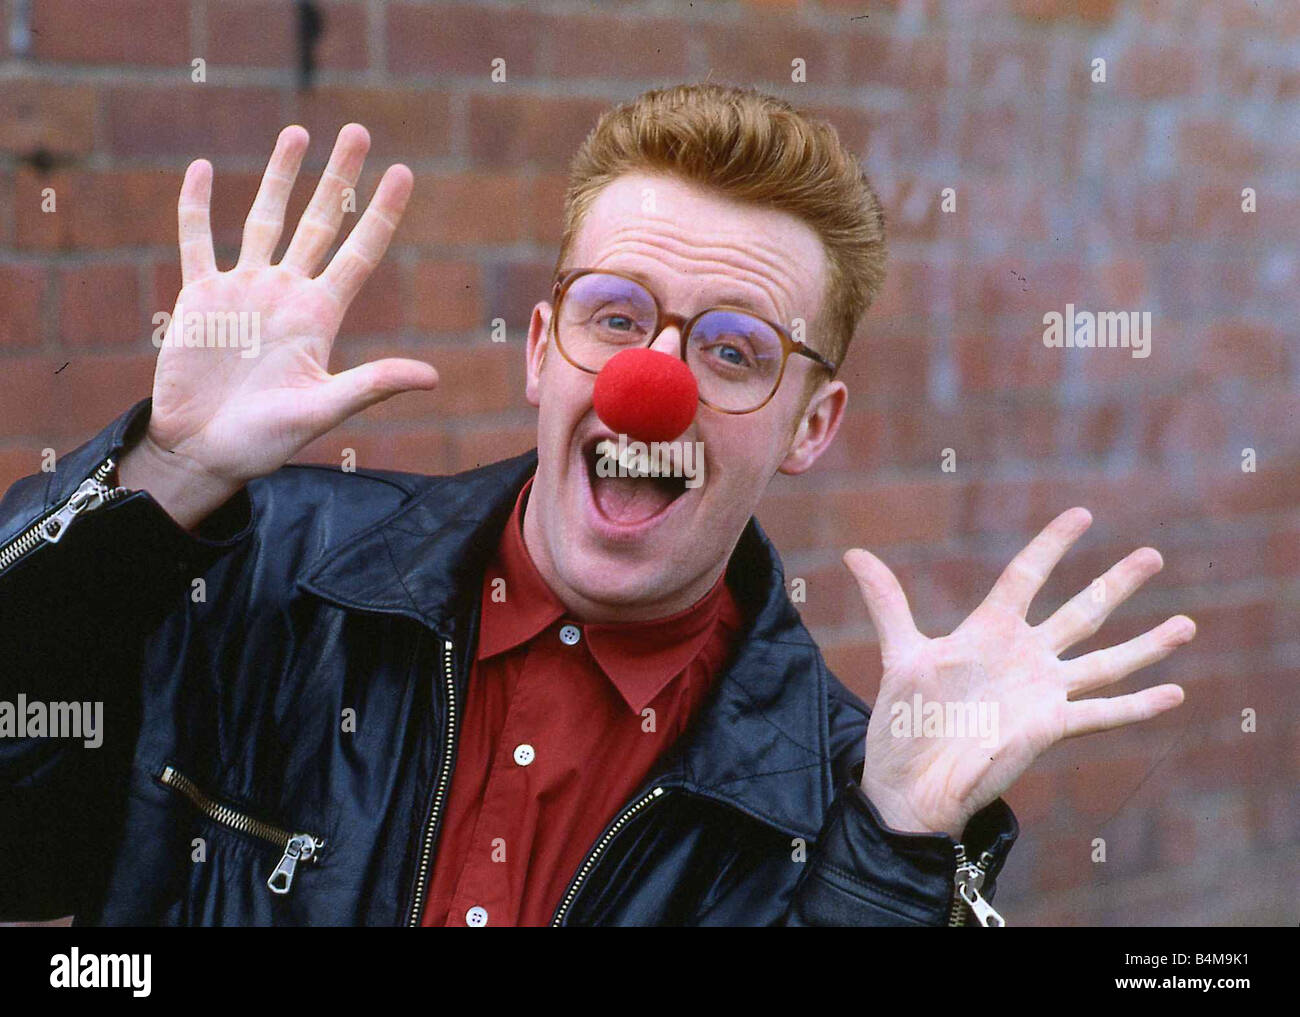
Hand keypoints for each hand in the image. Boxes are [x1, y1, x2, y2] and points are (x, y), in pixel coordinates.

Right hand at [120, 124, 437, 527]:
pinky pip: (197, 242)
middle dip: (339, 177)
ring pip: (264, 219)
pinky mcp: (199, 298)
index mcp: (321, 316)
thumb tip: (432, 378)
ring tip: (297, 132)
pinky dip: (197, 207)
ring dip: (279, 176)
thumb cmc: (265, 441)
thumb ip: (370, 386)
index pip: (360, 252)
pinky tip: (203, 169)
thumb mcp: (322, 410)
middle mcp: (287, 294)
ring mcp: (244, 291)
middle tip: (359, 131)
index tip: (402, 173)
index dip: (381, 213)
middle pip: (319, 221)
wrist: (204, 452)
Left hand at [847, 508, 1193, 838]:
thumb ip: (887, 603)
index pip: (1025, 577)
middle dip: (1115, 584)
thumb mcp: (899, 654)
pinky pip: (1101, 714)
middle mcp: (1022, 657)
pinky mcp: (1049, 729)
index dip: (1051, 545)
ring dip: (1145, 644)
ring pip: (1104, 661)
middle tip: (1153, 555)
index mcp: (987, 632)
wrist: (907, 783)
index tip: (1081, 514)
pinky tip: (1175, 693)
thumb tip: (854, 552)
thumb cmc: (903, 720)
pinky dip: (1137, 706)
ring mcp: (1040, 693)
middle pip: (1079, 612)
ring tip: (1188, 623)